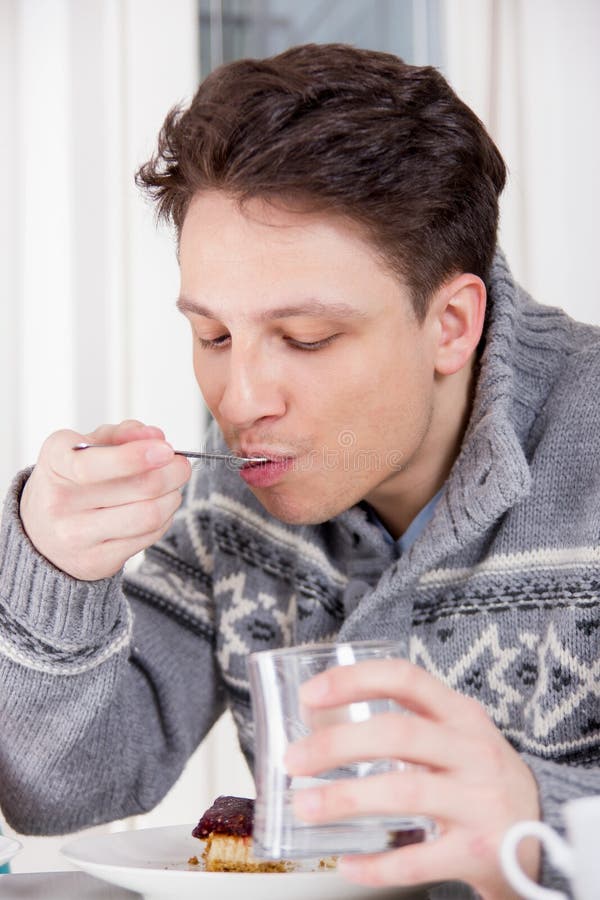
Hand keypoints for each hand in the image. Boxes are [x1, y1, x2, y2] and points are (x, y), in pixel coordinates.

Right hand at [20, 420, 190, 580]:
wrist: (42, 530)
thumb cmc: (75, 480)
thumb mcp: (89, 446)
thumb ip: (123, 434)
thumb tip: (155, 436)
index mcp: (55, 462)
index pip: (92, 464)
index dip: (136, 457)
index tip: (166, 450)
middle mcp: (59, 501)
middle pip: (138, 488)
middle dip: (172, 473)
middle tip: (181, 465)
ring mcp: (75, 536)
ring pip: (149, 515)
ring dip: (173, 497)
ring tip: (173, 488)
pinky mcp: (95, 561)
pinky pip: (148, 537)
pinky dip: (164, 519)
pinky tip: (158, 509)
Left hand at [285, 659, 539, 898]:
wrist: (543, 834)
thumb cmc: (479, 777)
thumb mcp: (456, 736)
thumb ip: (406, 723)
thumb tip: (323, 722)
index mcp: (460, 714)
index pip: (405, 678)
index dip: (354, 680)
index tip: (311, 695)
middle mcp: (472, 751)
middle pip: (396, 733)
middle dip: (336, 745)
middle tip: (295, 760)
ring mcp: (478, 800)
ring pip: (404, 792)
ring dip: (345, 799)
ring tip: (306, 805)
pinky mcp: (479, 850)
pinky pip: (418, 859)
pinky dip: (375, 864)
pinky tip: (346, 862)